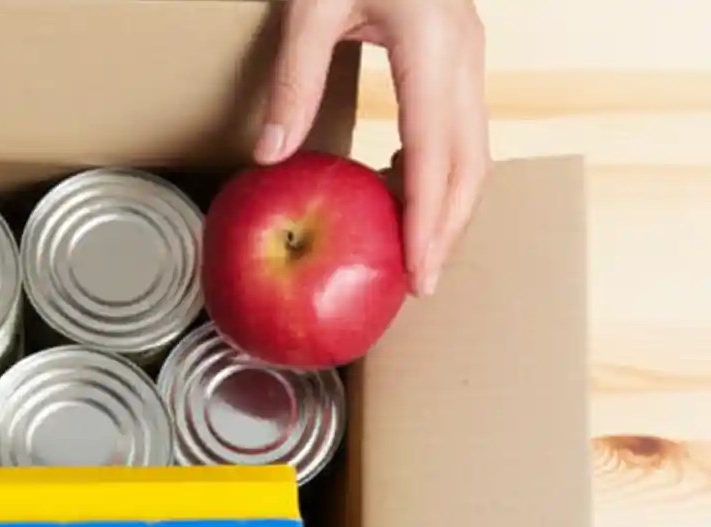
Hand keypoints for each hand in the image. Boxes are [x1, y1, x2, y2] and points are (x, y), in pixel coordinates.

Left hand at [254, 0, 489, 296]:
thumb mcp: (310, 5)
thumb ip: (292, 80)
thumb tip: (270, 156)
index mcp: (432, 47)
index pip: (436, 156)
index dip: (430, 221)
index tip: (419, 273)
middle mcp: (463, 54)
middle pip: (470, 162)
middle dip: (449, 227)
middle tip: (421, 282)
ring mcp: (468, 51)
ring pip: (473, 147)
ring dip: (448, 203)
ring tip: (415, 248)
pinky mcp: (456, 51)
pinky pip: (458, 125)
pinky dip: (439, 166)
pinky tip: (402, 183)